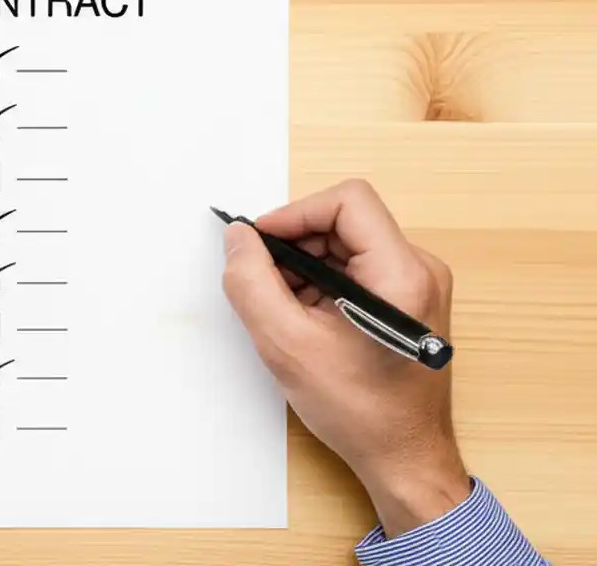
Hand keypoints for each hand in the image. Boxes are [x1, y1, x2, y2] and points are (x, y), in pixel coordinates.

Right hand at [221, 179, 468, 535]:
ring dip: (305, 267)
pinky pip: (357, 270)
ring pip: (347, 246)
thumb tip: (239, 239)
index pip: (347, 201)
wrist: (404, 458)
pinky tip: (305, 321)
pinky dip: (322, 285)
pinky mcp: (409, 301)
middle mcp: (420, 270)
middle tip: (263, 282)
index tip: (260, 242)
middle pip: (344, 222)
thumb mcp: (286, 344)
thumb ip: (252, 282)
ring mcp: (418, 286)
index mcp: (402, 274)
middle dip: (295, 245)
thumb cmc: (360, 411)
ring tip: (284, 309)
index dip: (295, 214)